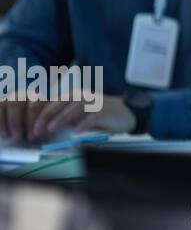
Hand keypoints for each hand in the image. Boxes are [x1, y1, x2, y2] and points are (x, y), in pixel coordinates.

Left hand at [5, 94, 135, 141]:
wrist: (123, 114)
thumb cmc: (96, 117)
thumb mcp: (76, 117)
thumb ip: (60, 120)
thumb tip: (40, 131)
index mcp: (71, 98)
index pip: (50, 103)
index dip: (37, 115)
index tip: (29, 130)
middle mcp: (80, 97)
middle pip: (59, 104)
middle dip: (45, 117)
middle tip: (35, 131)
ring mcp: (93, 102)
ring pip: (74, 108)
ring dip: (61, 118)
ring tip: (51, 129)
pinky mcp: (105, 110)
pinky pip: (93, 116)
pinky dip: (84, 123)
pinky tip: (77, 131)